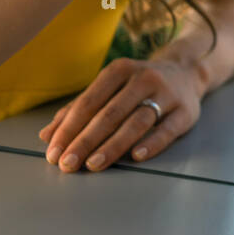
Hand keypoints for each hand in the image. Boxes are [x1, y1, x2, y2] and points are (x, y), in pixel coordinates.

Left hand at [37, 56, 205, 171]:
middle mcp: (144, 78)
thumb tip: (46, 135)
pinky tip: (135, 156)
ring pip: (137, 122)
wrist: (186, 72)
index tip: (53, 152)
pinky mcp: (187, 111)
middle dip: (85, 141)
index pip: (89, 101)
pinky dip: (152, 143)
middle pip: (110, 113)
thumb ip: (79, 109)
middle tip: (67, 164)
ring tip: (93, 164)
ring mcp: (167, 94)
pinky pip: (168, 129)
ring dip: (113, 145)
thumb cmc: (138, 86)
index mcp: (120, 70)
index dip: (69, 128)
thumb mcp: (110, 88)